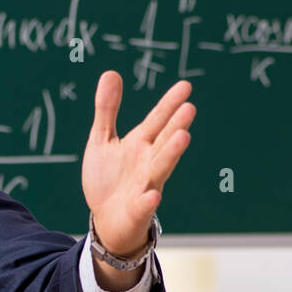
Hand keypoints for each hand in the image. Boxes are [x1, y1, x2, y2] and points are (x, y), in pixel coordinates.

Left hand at [81, 72, 194, 259]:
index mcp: (141, 144)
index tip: (185, 86)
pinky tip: (153, 194)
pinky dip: (148, 199)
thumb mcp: (102, 140)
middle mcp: (149, 162)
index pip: (158, 120)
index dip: (169, 103)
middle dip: (176, 126)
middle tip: (189, 108)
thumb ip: (107, 110)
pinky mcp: (138, 209)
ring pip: (161, 168)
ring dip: (171, 153)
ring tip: (183, 136)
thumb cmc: (108, 178)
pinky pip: (144, 204)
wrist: (106, 219)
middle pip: (164, 141)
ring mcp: (146, 185)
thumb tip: (110, 72)